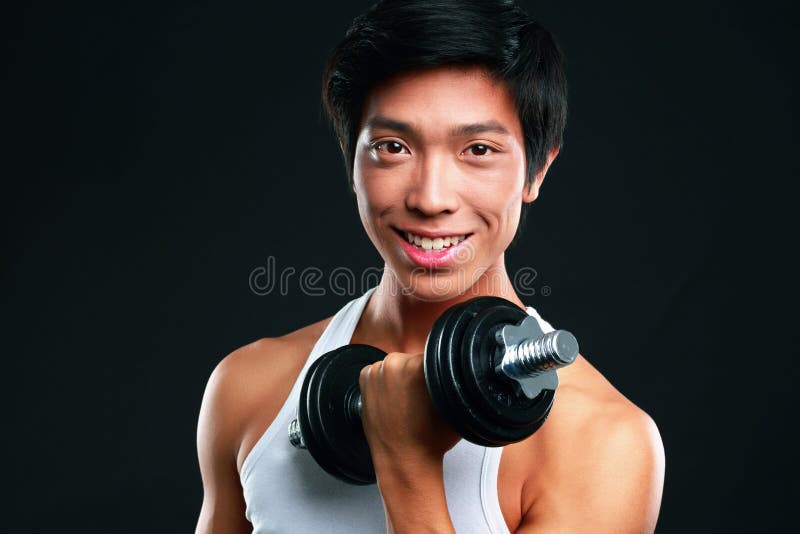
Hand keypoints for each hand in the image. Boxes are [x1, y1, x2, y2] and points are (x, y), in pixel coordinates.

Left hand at [358, 352, 459, 474]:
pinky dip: (385, 382)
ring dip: (401, 377)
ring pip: (396, 365)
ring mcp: (376, 372)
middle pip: (413, 359)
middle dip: (419, 373)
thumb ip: (457, 380)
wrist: (404, 461)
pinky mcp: (364, 380)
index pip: (434, 354)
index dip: (439, 369)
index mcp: (418, 365)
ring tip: (408, 401)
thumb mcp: (455, 405)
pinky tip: (394, 401)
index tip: (439, 383)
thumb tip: (457, 366)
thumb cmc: (430, 439)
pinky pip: (379, 372)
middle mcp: (394, 364)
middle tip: (423, 396)